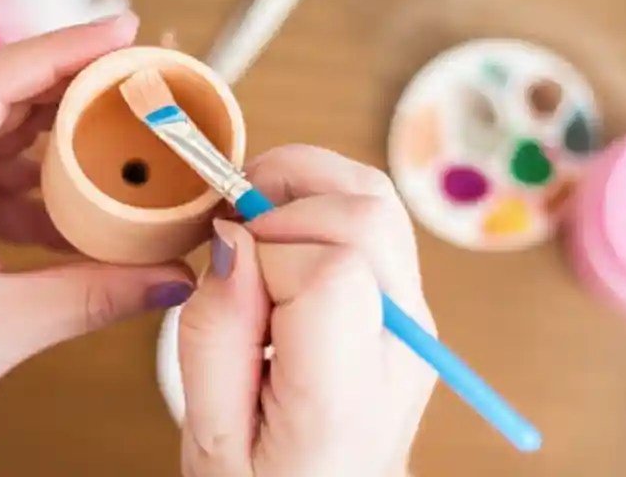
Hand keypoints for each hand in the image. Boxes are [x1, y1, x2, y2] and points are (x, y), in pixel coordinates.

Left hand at [0, 13, 194, 460]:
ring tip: (134, 148)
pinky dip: (44, 198)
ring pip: (7, 145)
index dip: (66, 47)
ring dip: (67, 148)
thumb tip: (172, 276)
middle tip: (150, 87)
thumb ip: (87, 298)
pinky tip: (91, 219)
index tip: (128, 30)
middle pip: (8, 100)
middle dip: (80, 90)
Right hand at [178, 145, 435, 476]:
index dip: (265, 251)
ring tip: (252, 217)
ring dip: (307, 186)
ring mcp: (413, 321)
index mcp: (348, 393)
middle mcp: (400, 346)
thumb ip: (216, 335)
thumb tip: (231, 235)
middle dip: (288, 190)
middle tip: (231, 217)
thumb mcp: (211, 438)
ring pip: (379, 200)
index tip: (223, 270)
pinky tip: (276, 237)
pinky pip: (375, 224)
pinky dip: (320, 205)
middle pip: (370, 213)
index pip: (331, 267)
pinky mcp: (405, 306)